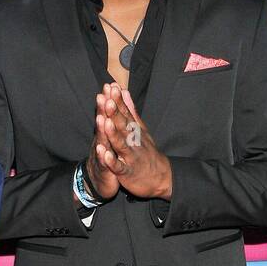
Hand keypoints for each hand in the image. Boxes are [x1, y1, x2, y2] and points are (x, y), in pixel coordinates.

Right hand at [85, 93, 121, 202]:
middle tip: (104, 96)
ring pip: (102, 142)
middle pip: (102, 124)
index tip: (111, 85)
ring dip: (101, 131)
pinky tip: (103, 150)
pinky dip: (103, 157)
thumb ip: (110, 121)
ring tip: (102, 118)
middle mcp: (102, 141)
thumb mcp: (108, 138)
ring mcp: (101, 155)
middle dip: (103, 110)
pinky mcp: (104, 170)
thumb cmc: (106, 158)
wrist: (97, 183)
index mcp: (106, 134)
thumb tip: (110, 102)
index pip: (107, 114)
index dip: (109, 101)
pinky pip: (104, 163)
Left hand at [95, 83, 171, 200]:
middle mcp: (133, 141)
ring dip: (113, 134)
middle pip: (123, 126)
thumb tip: (124, 91)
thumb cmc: (147, 152)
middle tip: (107, 99)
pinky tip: (106, 155)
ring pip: (121, 144)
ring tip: (106, 122)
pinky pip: (119, 167)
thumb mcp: (141, 129)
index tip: (112, 87)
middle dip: (115, 113)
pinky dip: (113, 162)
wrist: (160, 177)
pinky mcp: (127, 172)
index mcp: (134, 131)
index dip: (118, 101)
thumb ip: (131, 110)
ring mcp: (131, 157)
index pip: (125, 113)